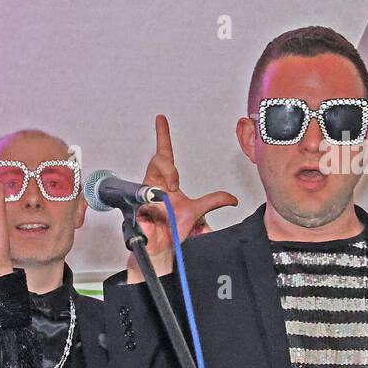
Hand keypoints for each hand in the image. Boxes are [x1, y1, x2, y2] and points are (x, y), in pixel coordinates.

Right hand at [127, 115, 236, 281]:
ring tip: (165, 202)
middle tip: (174, 186)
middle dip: (169, 170)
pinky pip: (141, 203)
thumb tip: (232, 198)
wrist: (162, 249)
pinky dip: (151, 210)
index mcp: (163, 182)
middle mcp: (152, 185)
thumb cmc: (171, 229)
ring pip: (149, 180)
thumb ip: (213, 201)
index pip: (164, 155)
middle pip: (158, 161)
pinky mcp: (134, 210)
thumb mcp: (196, 212)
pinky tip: (155, 215)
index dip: (163, 136)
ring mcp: (142, 197)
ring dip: (160, 192)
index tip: (161, 119)